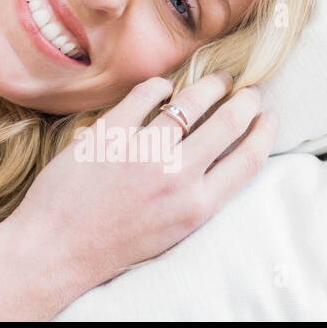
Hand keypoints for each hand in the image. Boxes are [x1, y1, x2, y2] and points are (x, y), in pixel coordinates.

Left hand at [7, 73, 276, 293]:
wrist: (58, 246)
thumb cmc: (113, 243)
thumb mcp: (172, 230)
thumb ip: (197, 196)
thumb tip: (218, 156)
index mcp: (197, 207)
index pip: (248, 159)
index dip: (265, 132)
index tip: (268, 116)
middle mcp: (176, 177)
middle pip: (228, 124)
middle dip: (245, 100)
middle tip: (248, 90)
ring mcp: (142, 152)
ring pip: (191, 103)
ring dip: (209, 86)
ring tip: (216, 81)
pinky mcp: (110, 133)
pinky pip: (145, 94)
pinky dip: (159, 86)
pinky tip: (163, 87)